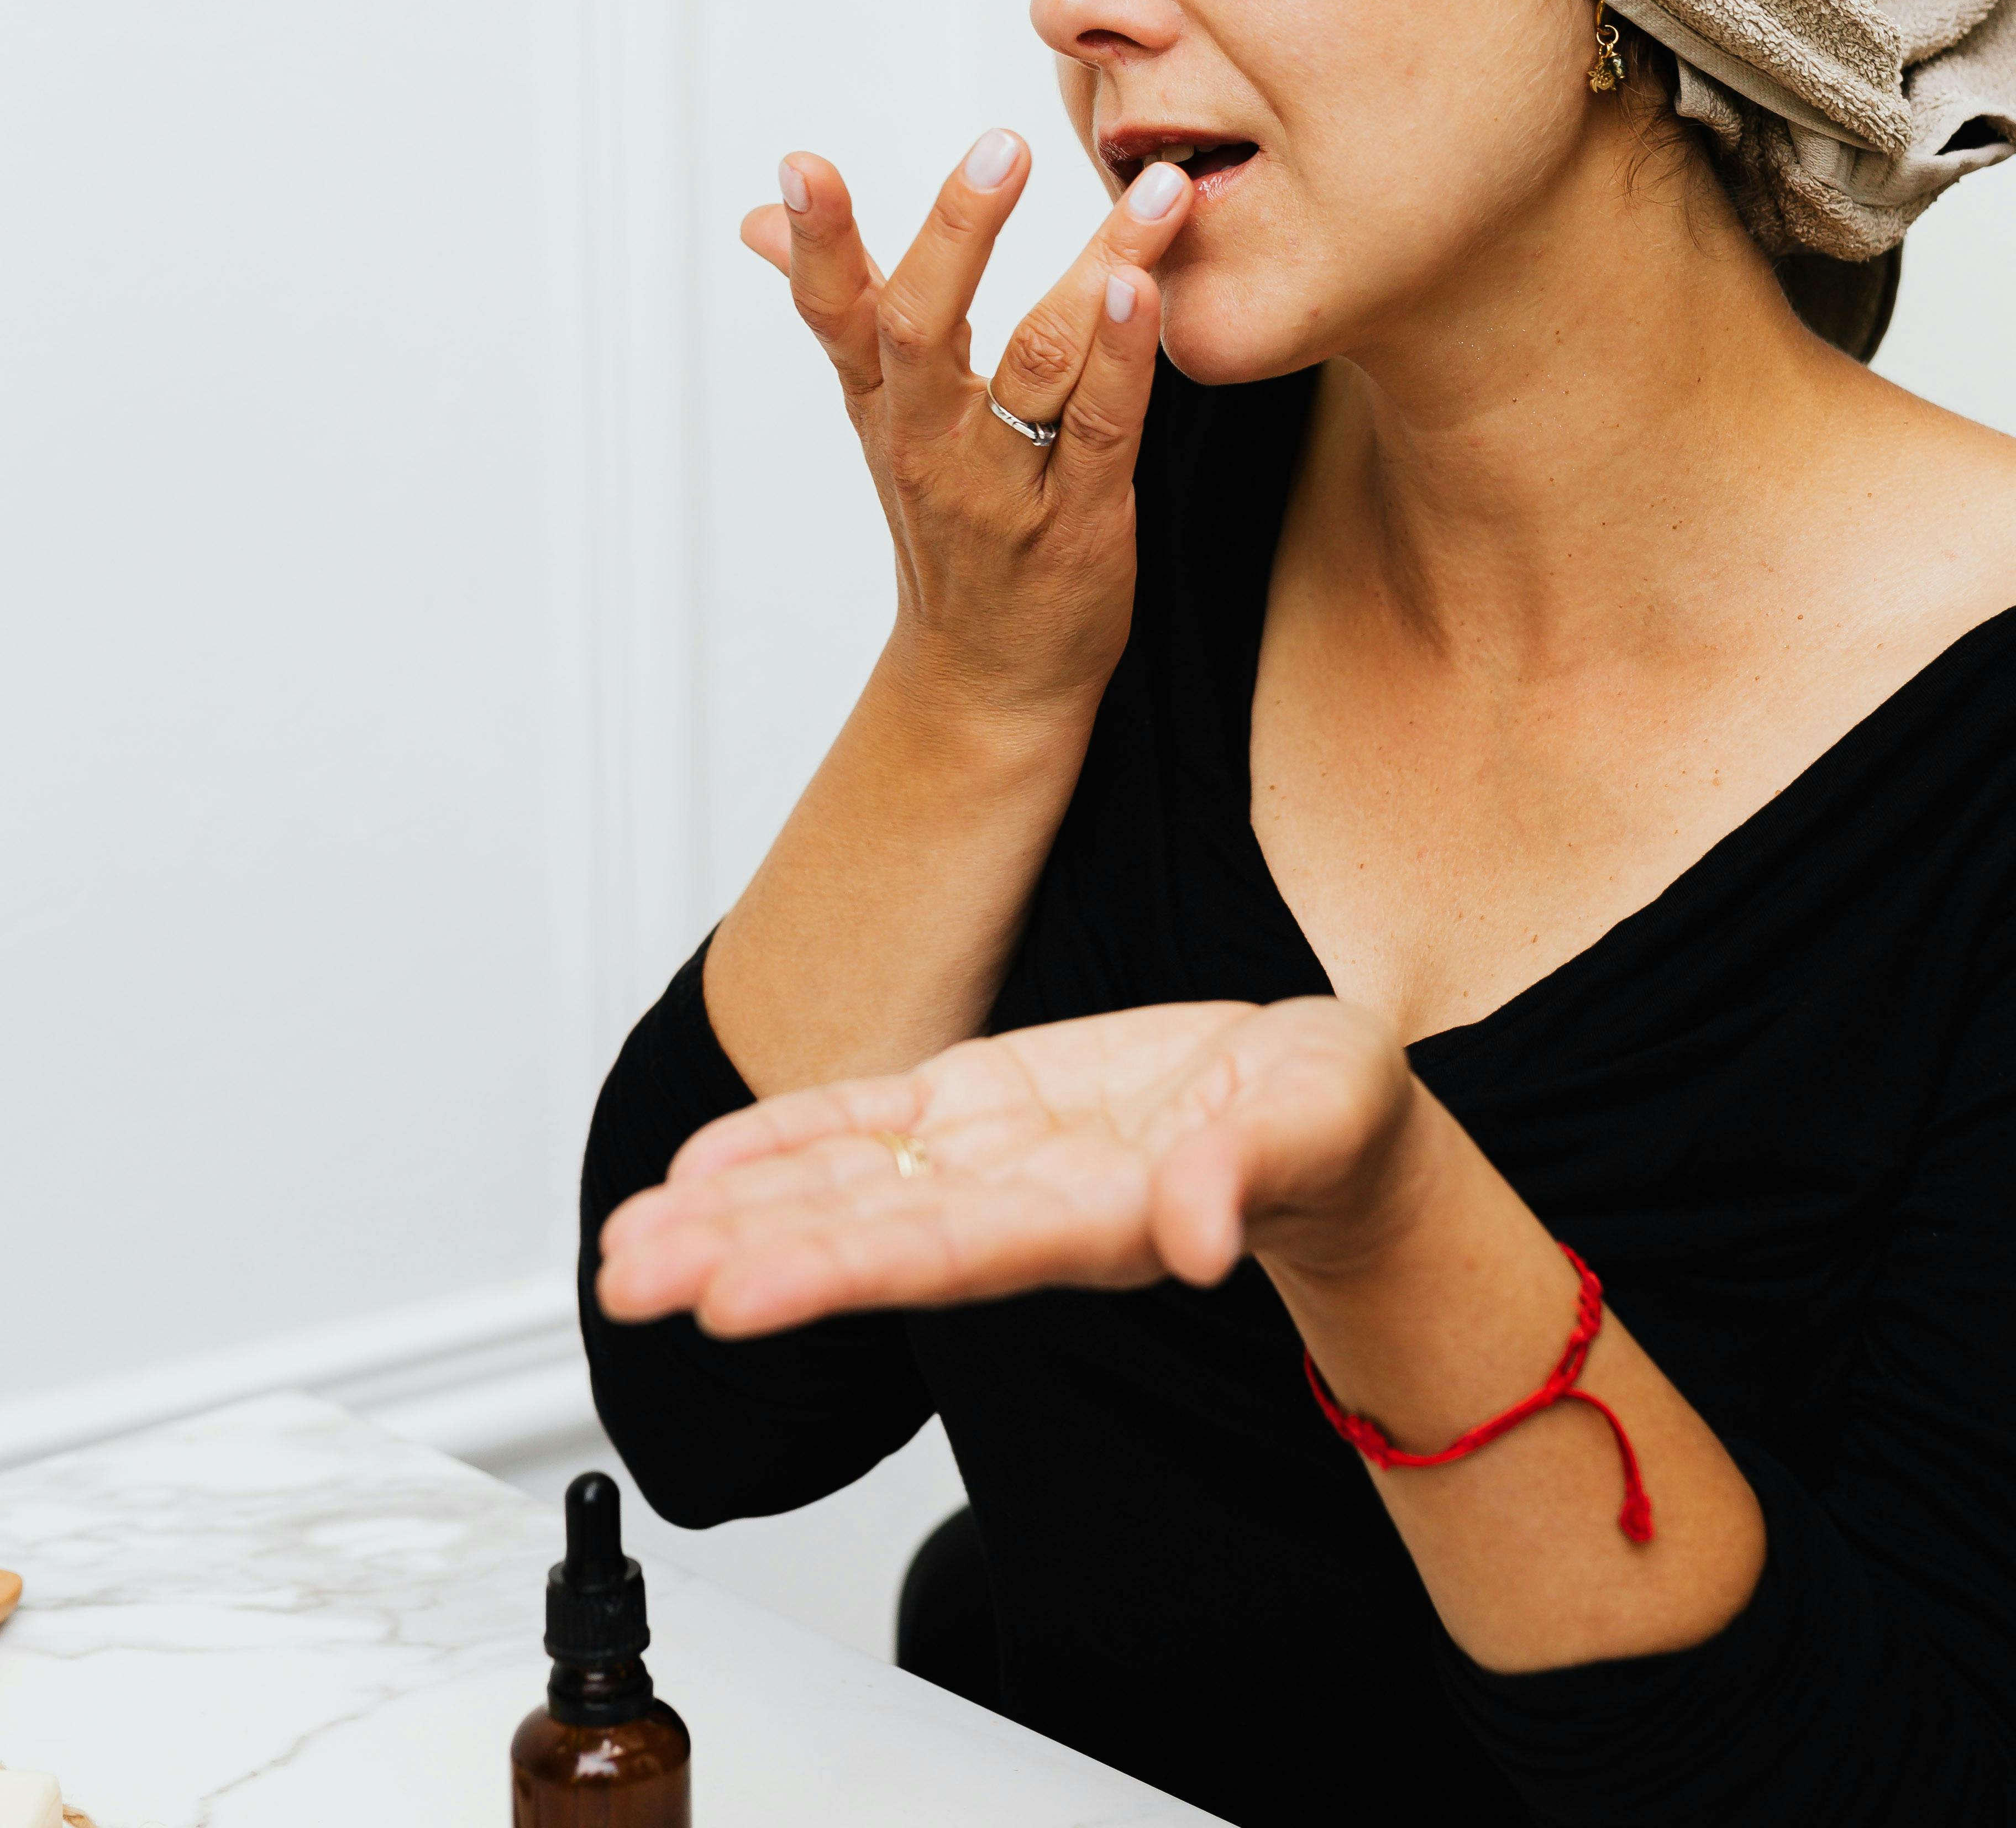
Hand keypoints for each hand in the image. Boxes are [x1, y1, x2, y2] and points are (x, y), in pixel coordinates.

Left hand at [596, 997, 1422, 1336]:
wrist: (1320, 1110)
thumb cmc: (1327, 1124)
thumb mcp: (1318, 1121)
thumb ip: (1248, 1176)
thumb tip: (1201, 1231)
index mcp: (1095, 1220)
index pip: (948, 1252)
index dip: (839, 1269)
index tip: (736, 1296)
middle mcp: (1020, 1207)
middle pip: (866, 1237)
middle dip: (742, 1258)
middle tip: (629, 1279)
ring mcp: (991, 1160)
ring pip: (843, 1191)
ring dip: (731, 1216)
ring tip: (626, 1246)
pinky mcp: (982, 1105)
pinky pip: (865, 1128)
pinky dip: (781, 1143)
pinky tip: (700, 1169)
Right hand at [741, 133, 1194, 718]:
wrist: (987, 681)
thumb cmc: (944, 524)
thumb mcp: (876, 417)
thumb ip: (837, 307)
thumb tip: (758, 219)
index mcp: (882, 405)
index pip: (834, 313)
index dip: (816, 242)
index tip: (799, 165)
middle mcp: (930, 441)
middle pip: (923, 329)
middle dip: (959, 233)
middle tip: (1001, 146)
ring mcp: (1003, 483)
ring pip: (1039, 364)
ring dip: (1098, 268)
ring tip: (1154, 194)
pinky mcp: (1080, 518)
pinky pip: (1104, 428)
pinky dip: (1128, 357)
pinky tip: (1148, 292)